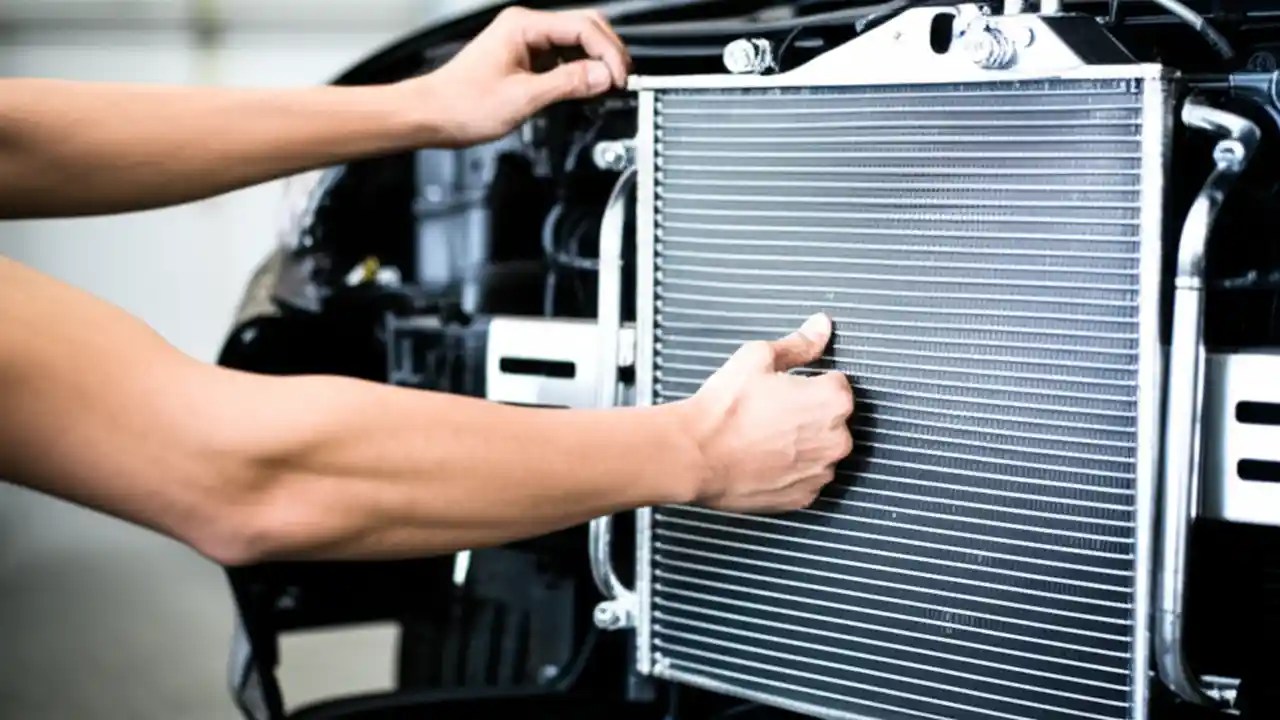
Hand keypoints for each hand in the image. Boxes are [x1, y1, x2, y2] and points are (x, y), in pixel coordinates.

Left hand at [408, 6, 630, 146]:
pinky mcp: (524, 58)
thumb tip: (602, 76)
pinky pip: (562, 57)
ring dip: (595, 61)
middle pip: (584, 27)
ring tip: (608, 85)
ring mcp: (525, 42)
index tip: (619, 78)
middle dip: (608, 52)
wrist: (432, 115)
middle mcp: (524, 27)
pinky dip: (579, 70)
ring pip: (575, 42)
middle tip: (623, 79)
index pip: (583, 28)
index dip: (608, 53)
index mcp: (523, 26)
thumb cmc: (462, 104)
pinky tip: (586, 87)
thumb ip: (567, 84)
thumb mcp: (523, 98)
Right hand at [676, 313, 854, 513]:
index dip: (808, 384)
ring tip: (763, 438)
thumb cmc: (724, 408)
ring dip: (802, 444)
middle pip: (832, 420)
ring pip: (820, 450)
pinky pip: (806, 478)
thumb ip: (800, 343)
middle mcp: (837, 439)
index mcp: (833, 400)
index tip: (784, 391)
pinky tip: (764, 460)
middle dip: (809, 415)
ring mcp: (822, 472)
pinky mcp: (805, 497)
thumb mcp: (758, 358)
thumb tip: (821, 326)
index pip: (836, 384)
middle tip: (769, 414)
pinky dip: (791, 470)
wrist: (695, 456)